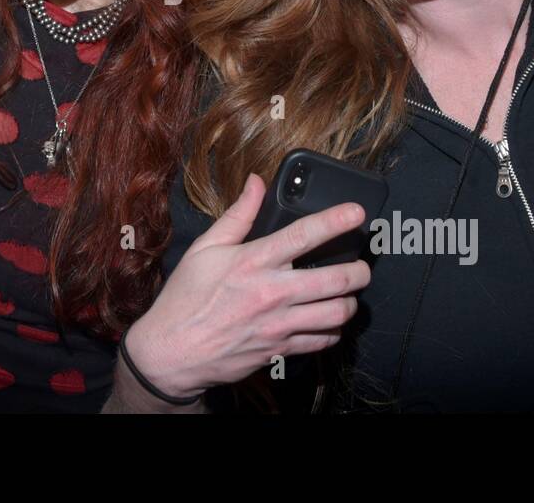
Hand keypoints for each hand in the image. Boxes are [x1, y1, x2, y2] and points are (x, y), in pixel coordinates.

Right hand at [125, 172, 370, 399]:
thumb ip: (238, 215)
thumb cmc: (186, 297)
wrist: (171, 352)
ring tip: (347, 294)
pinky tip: (327, 321)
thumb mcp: (205, 248)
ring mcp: (278, 324)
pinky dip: (333, 331)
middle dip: (359, 270)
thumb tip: (256, 183)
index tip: (357, 213)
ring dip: (349, 302)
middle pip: (335, 279)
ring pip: (336, 313)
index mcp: (252, 261)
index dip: (335, 220)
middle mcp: (271, 292)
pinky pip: (322, 341)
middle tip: (362, 265)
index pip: (303, 235)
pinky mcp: (279, 350)